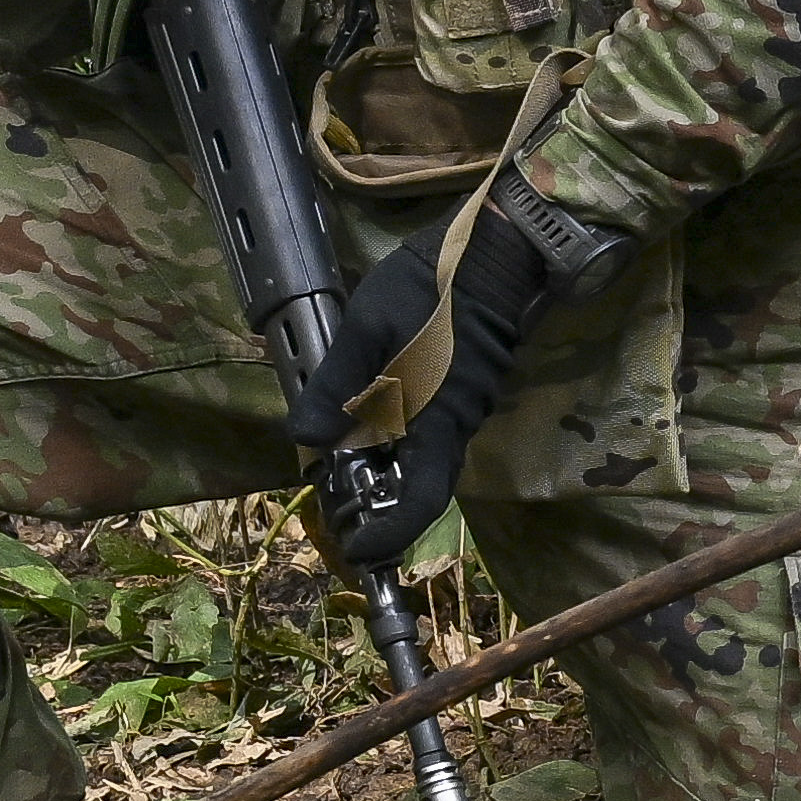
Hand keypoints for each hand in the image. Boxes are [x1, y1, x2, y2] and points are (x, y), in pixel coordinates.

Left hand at [304, 179, 639, 563]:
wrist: (495, 250)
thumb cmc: (431, 289)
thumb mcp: (368, 330)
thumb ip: (337, 385)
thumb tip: (304, 439)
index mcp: (436, 420)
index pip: (421, 500)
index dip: (390, 534)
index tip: (358, 550)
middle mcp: (457, 425)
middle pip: (421, 485)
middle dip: (380, 506)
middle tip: (337, 505)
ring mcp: (466, 406)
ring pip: (424, 457)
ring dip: (386, 470)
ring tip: (340, 459)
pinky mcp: (466, 387)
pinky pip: (431, 430)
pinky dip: (399, 440)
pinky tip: (368, 421)